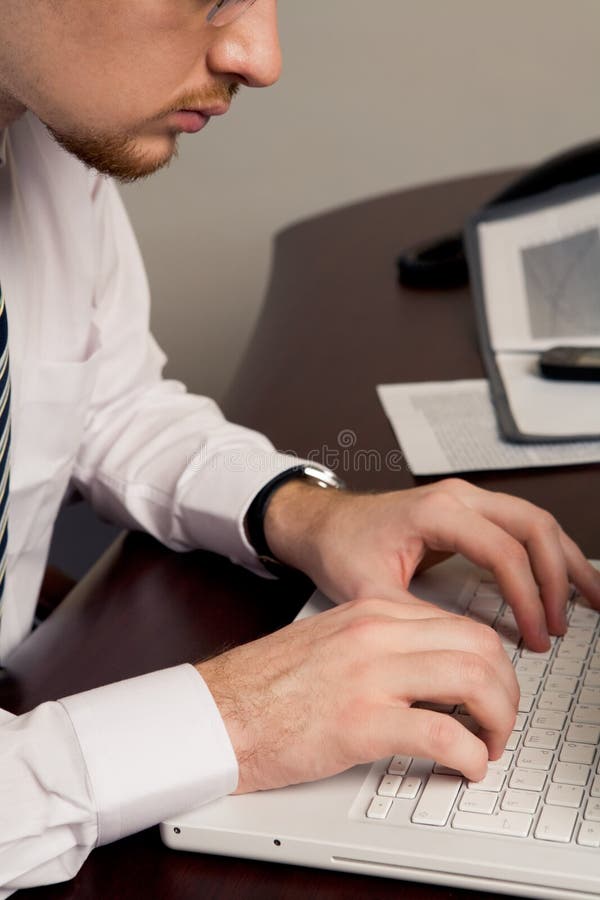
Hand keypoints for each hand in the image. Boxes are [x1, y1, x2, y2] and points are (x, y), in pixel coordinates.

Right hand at [198, 593, 518, 792]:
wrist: (217, 710)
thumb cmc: (267, 684)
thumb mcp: (332, 640)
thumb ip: (381, 644)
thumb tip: (430, 668)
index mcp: (371, 612)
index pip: (461, 626)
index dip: (490, 664)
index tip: (491, 691)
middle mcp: (376, 634)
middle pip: (479, 648)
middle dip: (505, 690)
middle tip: (498, 721)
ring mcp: (370, 676)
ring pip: (474, 682)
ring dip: (497, 720)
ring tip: (488, 745)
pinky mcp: (361, 723)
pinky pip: (443, 734)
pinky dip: (471, 756)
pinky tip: (467, 767)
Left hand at [265, 477, 599, 651]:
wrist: (322, 523)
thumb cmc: (340, 548)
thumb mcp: (370, 592)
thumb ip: (418, 618)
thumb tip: (463, 650)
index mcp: (437, 512)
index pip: (503, 552)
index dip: (526, 597)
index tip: (535, 636)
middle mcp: (458, 497)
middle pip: (533, 526)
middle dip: (558, 576)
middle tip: (565, 622)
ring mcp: (465, 499)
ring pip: (534, 521)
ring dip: (562, 560)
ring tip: (590, 598)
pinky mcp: (467, 511)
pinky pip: (519, 525)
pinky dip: (545, 552)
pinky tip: (559, 580)